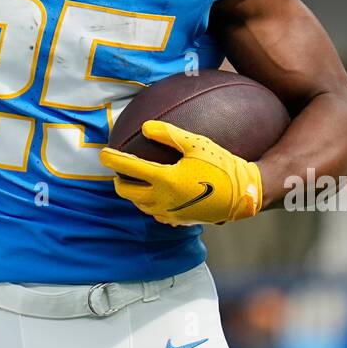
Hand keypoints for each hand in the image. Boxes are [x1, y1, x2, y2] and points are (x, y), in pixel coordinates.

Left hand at [98, 120, 261, 224]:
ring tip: (136, 179)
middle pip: (126, 192)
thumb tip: (145, 127)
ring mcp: (169, 213)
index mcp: (164, 179)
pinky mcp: (178, 221)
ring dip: (133, 192)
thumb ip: (169, 134)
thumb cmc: (222, 165)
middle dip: (118, 179)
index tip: (103, 153)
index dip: (112, 159)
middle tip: (120, 168)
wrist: (243, 194)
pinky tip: (157, 192)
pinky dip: (149, 202)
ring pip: (139, 204)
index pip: (128, 168)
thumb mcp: (197, 143)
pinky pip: (155, 212)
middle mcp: (162, 199)